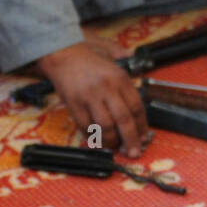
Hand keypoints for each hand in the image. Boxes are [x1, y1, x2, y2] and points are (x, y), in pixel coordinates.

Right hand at [35, 42, 148, 157]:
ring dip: (111, 141)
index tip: (144, 137)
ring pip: (105, 127)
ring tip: (114, 147)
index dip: (142, 126)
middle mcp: (107, 88)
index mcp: (120, 78)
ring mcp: (89, 97)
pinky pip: (86, 126)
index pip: (137, 107)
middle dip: (131, 140)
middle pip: (124, 120)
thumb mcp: (113, 57)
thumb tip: (139, 83)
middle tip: (134, 152)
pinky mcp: (74, 104)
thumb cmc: (87, 55)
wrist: (62, 53)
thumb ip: (126, 69)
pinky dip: (93, 136)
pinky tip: (98, 139)